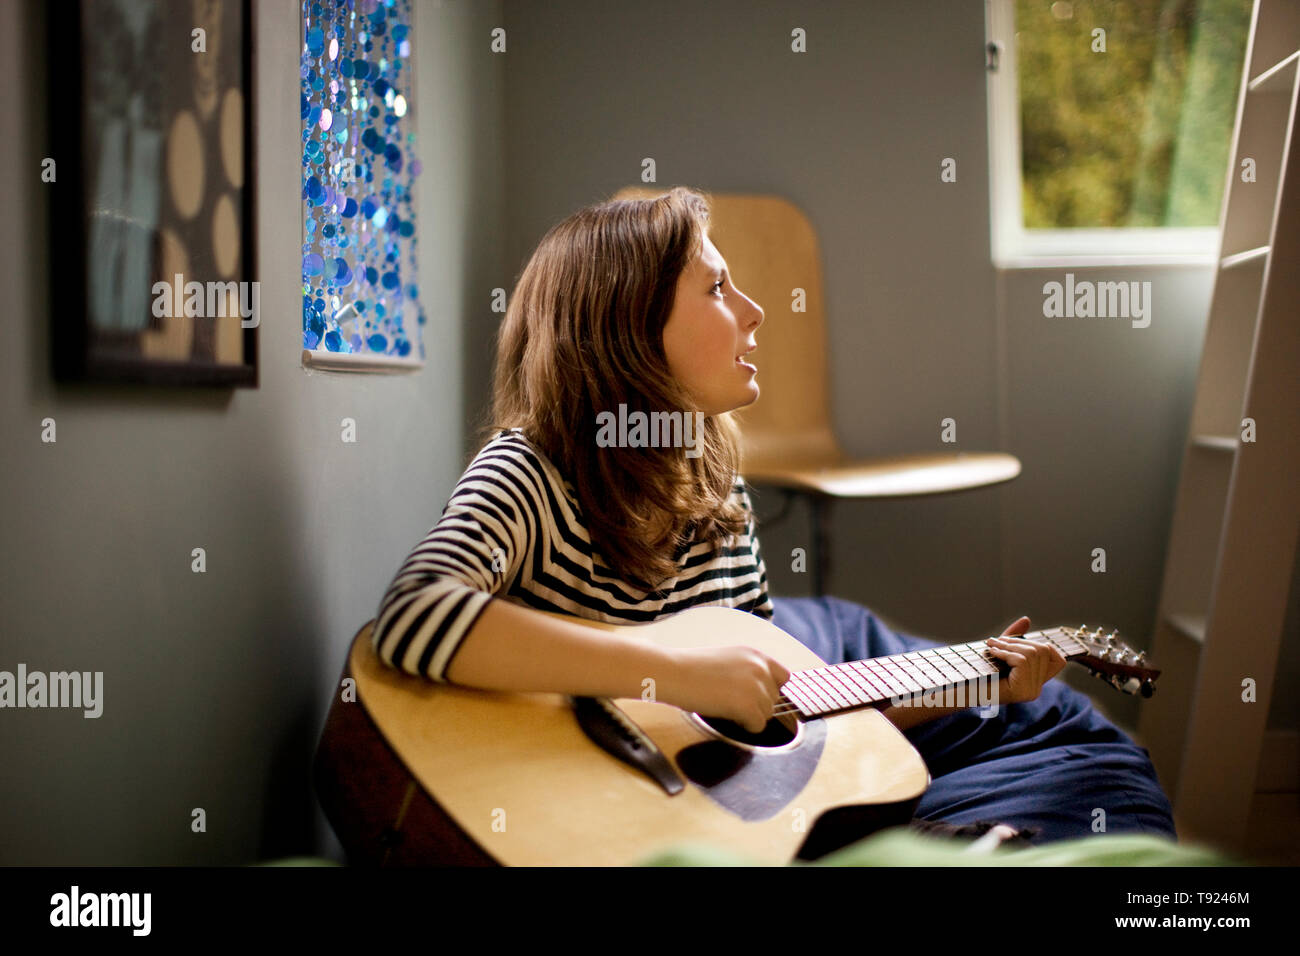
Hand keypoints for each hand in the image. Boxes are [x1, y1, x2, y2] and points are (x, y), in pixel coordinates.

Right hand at [661, 645, 790, 733]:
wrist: (672, 673)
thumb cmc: (691, 668)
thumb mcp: (728, 660)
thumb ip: (748, 671)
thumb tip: (762, 693)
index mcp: (756, 655)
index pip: (784, 677)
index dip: (770, 690)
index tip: (756, 697)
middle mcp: (761, 668)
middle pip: (774, 699)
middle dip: (757, 705)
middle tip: (730, 702)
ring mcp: (756, 686)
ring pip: (767, 714)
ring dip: (749, 715)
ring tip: (725, 706)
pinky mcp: (748, 705)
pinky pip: (758, 725)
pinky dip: (745, 726)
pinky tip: (726, 715)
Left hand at [986, 616, 1066, 704]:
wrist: (962, 691)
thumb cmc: (979, 672)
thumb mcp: (1001, 652)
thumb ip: (1015, 638)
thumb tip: (1026, 619)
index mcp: (1036, 683)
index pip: (1058, 661)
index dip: (1045, 647)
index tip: (1019, 642)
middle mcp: (1037, 690)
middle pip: (1043, 652)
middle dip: (1018, 641)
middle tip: (996, 640)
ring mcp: (1031, 691)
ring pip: (1032, 654)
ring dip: (1009, 645)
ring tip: (992, 644)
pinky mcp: (1021, 691)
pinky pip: (1022, 661)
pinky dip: (1006, 652)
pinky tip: (992, 652)